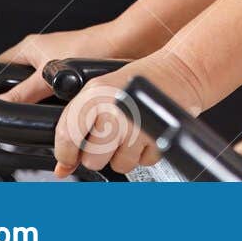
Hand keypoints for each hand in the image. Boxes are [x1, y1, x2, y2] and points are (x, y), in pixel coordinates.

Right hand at [0, 23, 127, 104]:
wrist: (124, 45)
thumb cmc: (93, 47)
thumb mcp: (49, 77)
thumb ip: (23, 93)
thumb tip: (2, 106)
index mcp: (28, 48)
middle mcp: (40, 53)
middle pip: (16, 82)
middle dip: (17, 98)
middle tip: (21, 110)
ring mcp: (55, 62)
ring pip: (36, 88)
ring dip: (39, 99)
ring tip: (44, 106)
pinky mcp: (71, 70)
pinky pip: (54, 89)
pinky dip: (56, 98)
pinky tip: (61, 105)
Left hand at [51, 51, 205, 177]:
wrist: (178, 72)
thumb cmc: (136, 79)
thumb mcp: (98, 93)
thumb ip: (74, 127)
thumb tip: (63, 168)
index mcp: (94, 98)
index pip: (67, 139)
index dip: (67, 154)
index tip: (71, 155)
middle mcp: (115, 112)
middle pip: (93, 161)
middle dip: (100, 153)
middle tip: (110, 134)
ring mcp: (137, 128)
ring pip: (120, 166)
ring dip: (124, 154)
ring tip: (131, 130)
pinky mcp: (158, 139)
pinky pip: (144, 162)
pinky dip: (145, 152)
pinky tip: (146, 132)